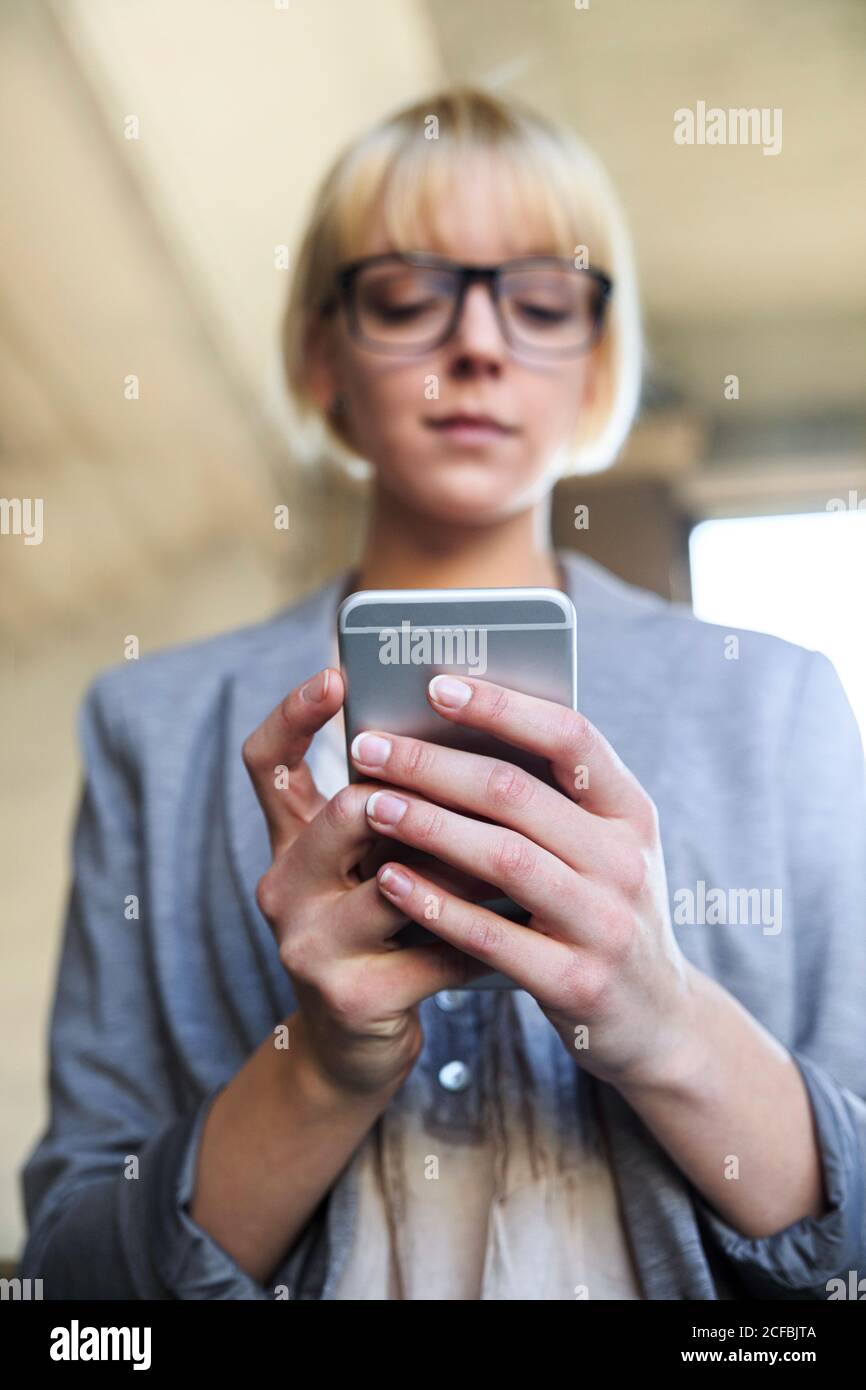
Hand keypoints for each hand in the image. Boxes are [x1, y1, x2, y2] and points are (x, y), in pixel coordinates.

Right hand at [241, 668, 488, 1097]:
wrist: (356, 1050)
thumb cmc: (389, 933)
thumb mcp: (379, 864)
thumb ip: (403, 810)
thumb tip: (475, 730)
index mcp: (290, 842)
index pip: (266, 763)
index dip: (293, 715)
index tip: (339, 673)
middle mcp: (283, 886)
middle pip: (343, 809)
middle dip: (419, 789)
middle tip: (481, 769)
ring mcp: (308, 944)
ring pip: (397, 879)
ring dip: (465, 860)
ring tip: (520, 841)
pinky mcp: (349, 997)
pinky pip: (434, 948)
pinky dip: (485, 930)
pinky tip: (526, 918)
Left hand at [350, 674, 695, 1090]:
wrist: (657, 1023)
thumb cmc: (602, 913)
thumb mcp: (601, 850)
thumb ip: (549, 802)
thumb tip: (448, 734)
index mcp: (632, 812)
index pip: (571, 737)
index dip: (502, 706)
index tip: (435, 685)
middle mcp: (626, 861)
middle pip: (518, 794)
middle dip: (433, 765)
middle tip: (368, 746)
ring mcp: (606, 924)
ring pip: (504, 858)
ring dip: (428, 825)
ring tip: (370, 805)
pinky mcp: (577, 983)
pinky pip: (492, 937)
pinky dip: (437, 905)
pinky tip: (390, 880)